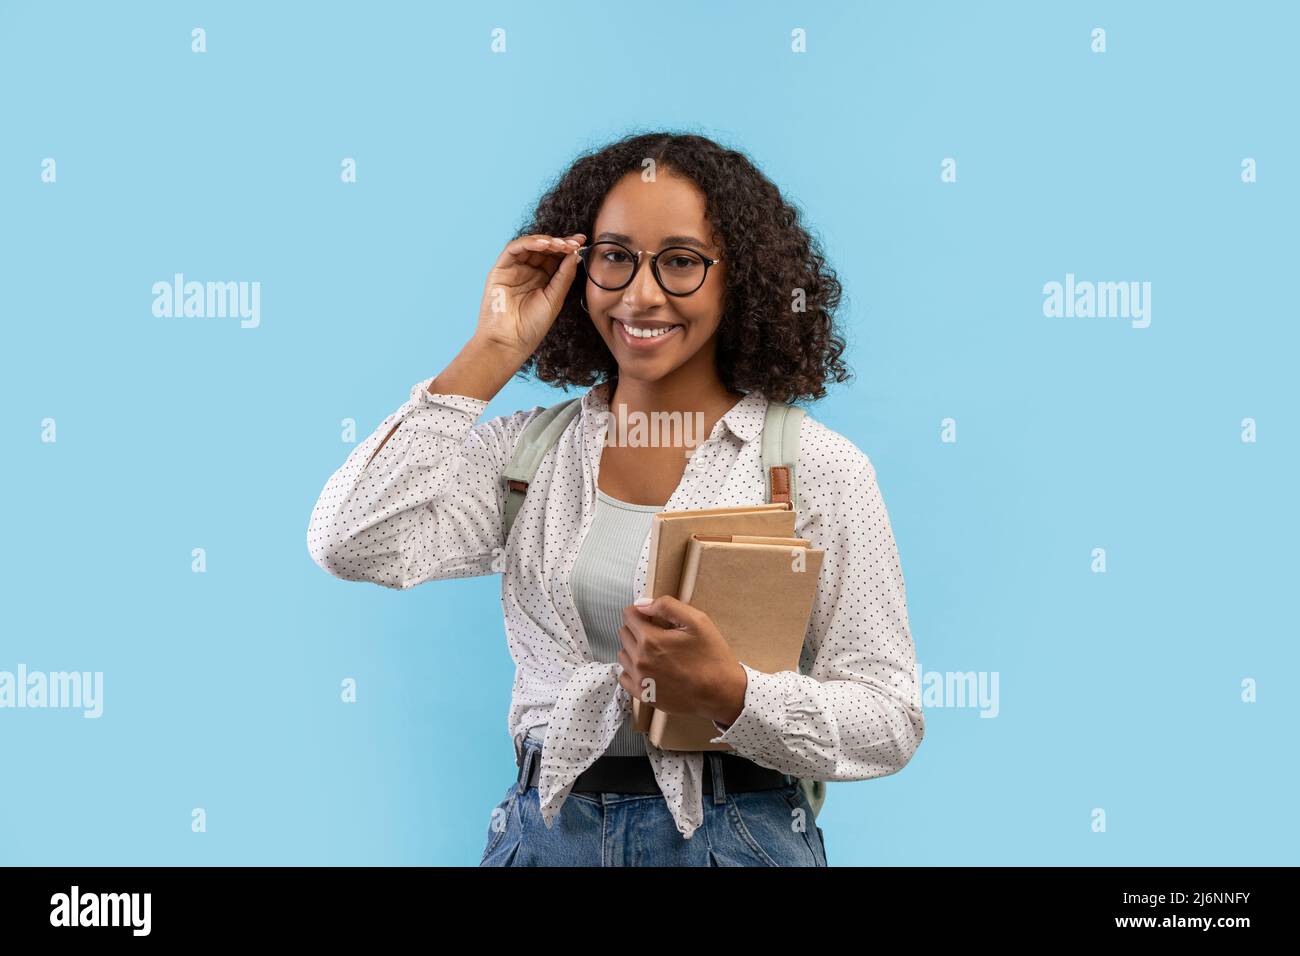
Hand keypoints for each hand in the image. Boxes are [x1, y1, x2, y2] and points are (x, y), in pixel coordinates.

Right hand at [475, 232, 585, 359]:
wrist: (510, 342)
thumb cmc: (532, 326)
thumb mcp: (555, 298)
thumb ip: (564, 275)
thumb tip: (575, 253)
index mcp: (542, 279)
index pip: (555, 257)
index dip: (568, 248)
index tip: (582, 242)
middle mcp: (528, 271)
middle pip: (544, 248)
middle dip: (560, 242)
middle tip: (575, 242)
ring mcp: (514, 269)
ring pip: (530, 245)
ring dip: (546, 241)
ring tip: (561, 244)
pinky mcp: (500, 269)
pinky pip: (514, 249)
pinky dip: (529, 243)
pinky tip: (544, 244)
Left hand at [617, 596, 746, 725]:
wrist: (721, 693)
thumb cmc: (712, 656)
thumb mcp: (697, 621)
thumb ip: (667, 606)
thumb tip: (642, 603)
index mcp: (650, 640)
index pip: (629, 615)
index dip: (642, 611)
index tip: (654, 618)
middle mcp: (640, 661)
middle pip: (624, 633)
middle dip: (638, 629)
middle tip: (659, 634)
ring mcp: (640, 680)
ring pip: (623, 654)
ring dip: (634, 649)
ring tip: (656, 652)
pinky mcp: (643, 695)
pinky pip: (624, 676)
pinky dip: (633, 670)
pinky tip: (651, 669)